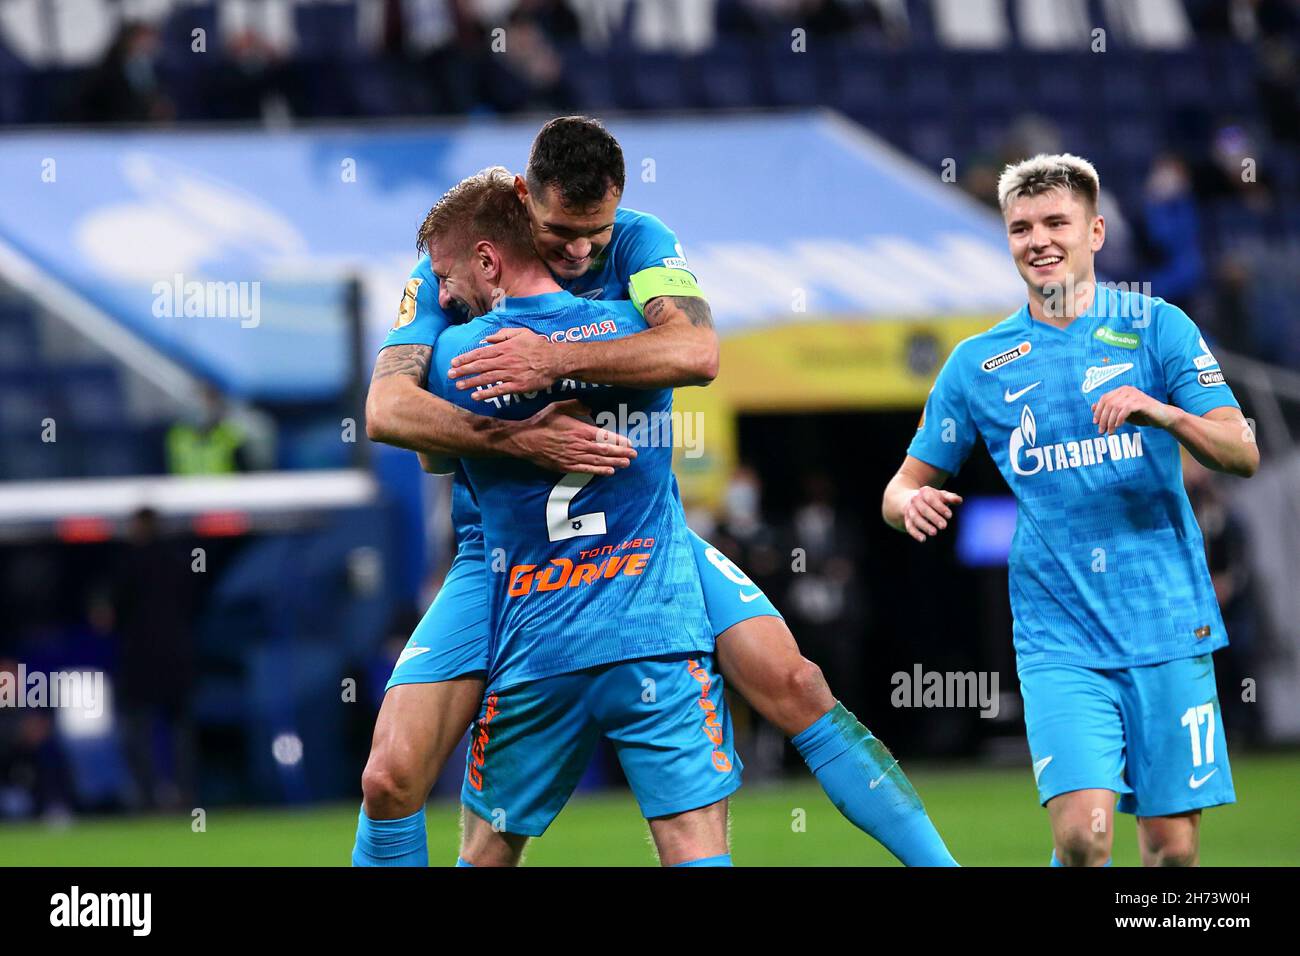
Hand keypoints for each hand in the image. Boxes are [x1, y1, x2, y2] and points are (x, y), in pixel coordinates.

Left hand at [448, 328, 558, 399]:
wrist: (555, 360)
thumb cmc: (538, 345)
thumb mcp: (521, 333)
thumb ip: (503, 335)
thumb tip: (487, 339)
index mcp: (504, 348)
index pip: (479, 353)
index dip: (465, 358)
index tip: (454, 362)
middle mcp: (504, 360)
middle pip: (479, 366)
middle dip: (463, 370)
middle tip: (450, 375)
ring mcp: (510, 374)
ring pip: (486, 378)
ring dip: (471, 382)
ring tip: (459, 386)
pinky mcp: (517, 386)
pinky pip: (499, 390)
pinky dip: (486, 393)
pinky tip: (475, 396)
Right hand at [510, 400, 635, 475]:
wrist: (524, 439)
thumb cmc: (541, 422)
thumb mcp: (558, 407)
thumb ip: (576, 405)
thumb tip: (589, 407)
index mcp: (580, 430)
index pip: (605, 437)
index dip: (619, 441)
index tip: (630, 443)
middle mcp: (579, 445)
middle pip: (606, 450)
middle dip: (622, 453)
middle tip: (634, 455)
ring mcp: (573, 457)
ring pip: (599, 461)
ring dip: (614, 463)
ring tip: (626, 464)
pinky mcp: (566, 466)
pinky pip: (586, 470)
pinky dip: (599, 471)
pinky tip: (609, 471)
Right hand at [903, 487, 962, 542]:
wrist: (911, 499)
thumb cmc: (932, 498)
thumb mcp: (941, 495)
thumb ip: (951, 498)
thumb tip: (959, 500)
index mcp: (925, 492)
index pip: (932, 499)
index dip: (940, 507)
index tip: (949, 516)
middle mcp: (915, 500)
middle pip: (924, 509)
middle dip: (934, 518)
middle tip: (944, 526)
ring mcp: (910, 510)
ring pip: (916, 518)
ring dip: (924, 526)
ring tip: (934, 533)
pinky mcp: (907, 519)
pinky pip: (910, 527)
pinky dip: (915, 533)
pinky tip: (923, 539)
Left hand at [1090, 385, 1177, 434]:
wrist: (1162, 417)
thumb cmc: (1141, 415)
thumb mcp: (1122, 413)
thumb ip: (1109, 410)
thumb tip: (1092, 407)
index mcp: (1122, 390)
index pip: (1104, 398)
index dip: (1098, 411)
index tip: (1095, 423)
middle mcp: (1127, 390)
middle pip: (1108, 403)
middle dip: (1103, 419)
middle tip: (1101, 431)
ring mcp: (1135, 395)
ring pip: (1115, 407)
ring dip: (1110, 422)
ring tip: (1110, 432)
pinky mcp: (1141, 402)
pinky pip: (1125, 410)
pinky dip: (1120, 418)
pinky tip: (1118, 426)